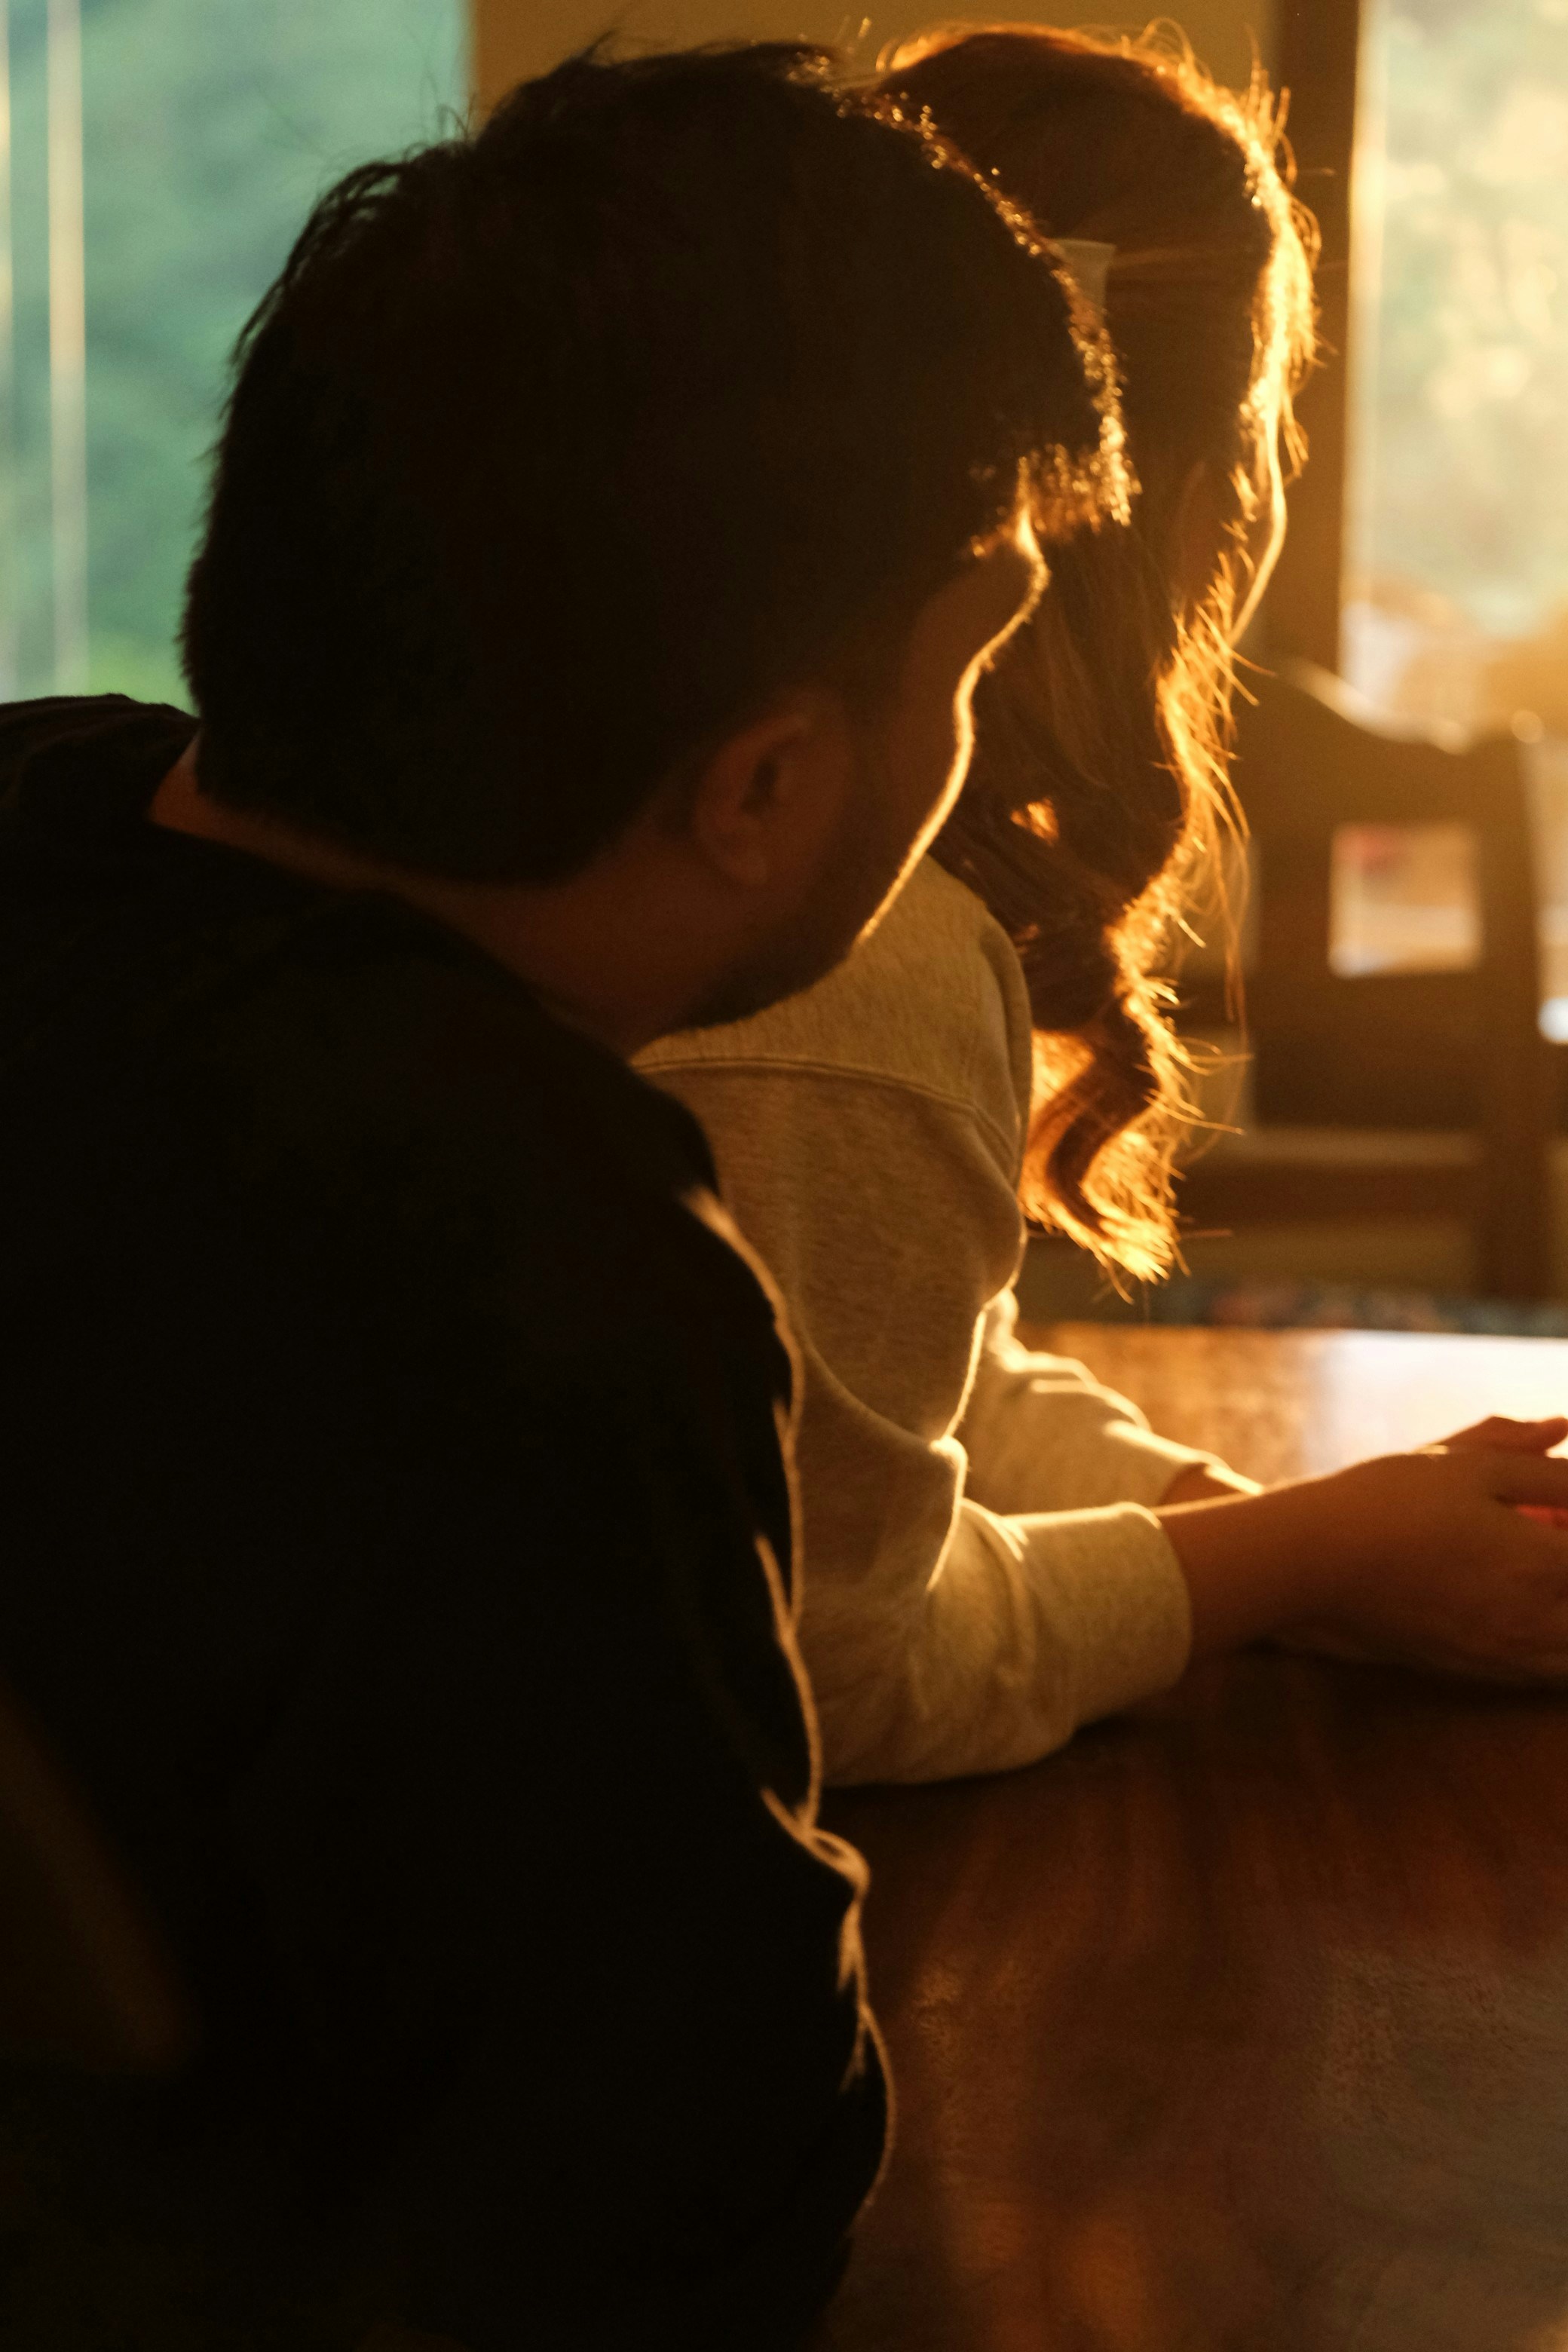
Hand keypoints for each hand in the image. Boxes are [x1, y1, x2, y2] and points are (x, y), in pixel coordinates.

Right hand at [1156, 1417, 1567, 1683]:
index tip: (1559, 1504)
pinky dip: (1552, 1643)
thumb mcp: (1472, 1467)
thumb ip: (1545, 1468)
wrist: (1311, 1565)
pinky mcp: (1476, 1674)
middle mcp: (1538, 1623)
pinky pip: (1544, 1671)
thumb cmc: (1390, 1502)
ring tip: (1539, 1571)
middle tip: (1547, 1529)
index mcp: (1546, 1565)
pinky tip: (1527, 1605)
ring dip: (1564, 1607)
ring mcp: (1506, 1656)